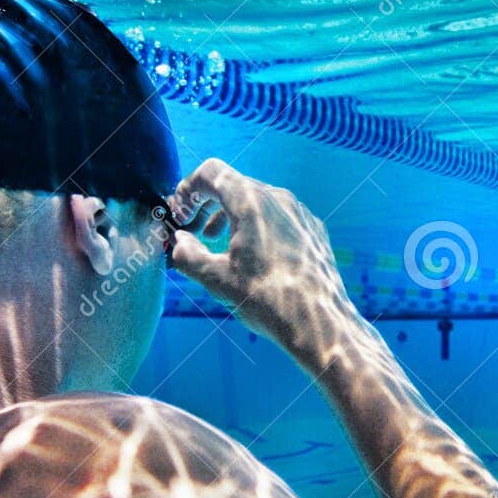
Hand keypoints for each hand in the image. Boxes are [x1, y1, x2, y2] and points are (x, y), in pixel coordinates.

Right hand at [167, 159, 357, 361]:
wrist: (318, 324)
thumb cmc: (266, 300)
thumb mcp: (216, 279)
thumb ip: (188, 255)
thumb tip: (179, 242)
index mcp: (251, 202)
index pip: (211, 173)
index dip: (188, 189)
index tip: (180, 215)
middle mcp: (278, 198)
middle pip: (234, 185)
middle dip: (207, 204)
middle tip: (192, 230)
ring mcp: (299, 213)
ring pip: (257, 201)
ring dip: (230, 215)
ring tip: (216, 240)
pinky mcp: (312, 229)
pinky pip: (278, 216)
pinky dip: (257, 226)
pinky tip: (254, 255)